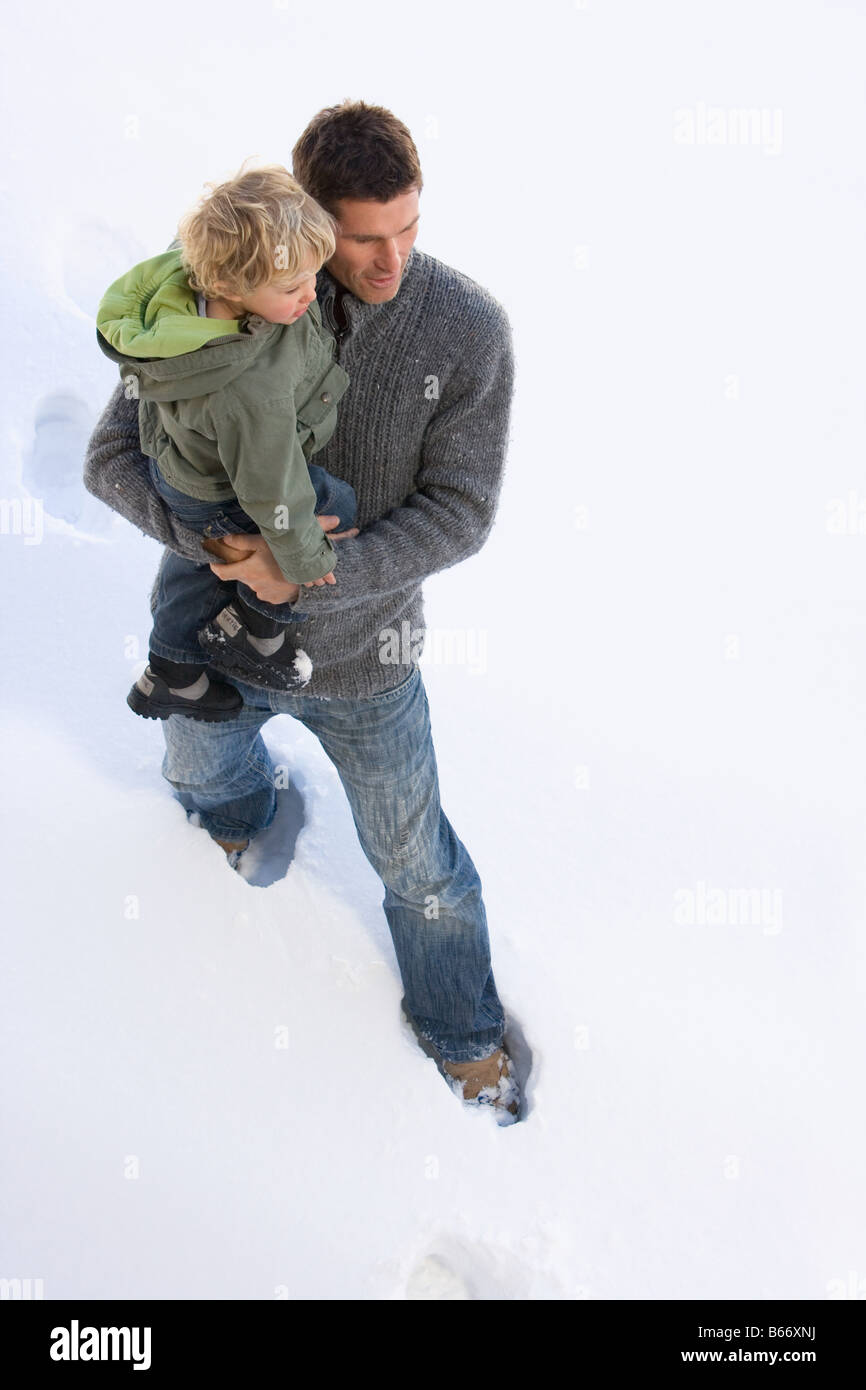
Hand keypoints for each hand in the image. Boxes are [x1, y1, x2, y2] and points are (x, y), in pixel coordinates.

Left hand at [204, 514, 357, 603]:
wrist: (308, 573)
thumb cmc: (285, 556)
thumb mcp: (263, 542)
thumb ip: (242, 541)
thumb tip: (224, 538)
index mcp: (247, 572)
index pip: (222, 573)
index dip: (215, 567)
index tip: (213, 562)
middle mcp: (253, 585)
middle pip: (242, 576)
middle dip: (246, 568)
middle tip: (256, 558)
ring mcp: (264, 594)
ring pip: (255, 584)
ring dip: (259, 576)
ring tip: (271, 567)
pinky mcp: (275, 600)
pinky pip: (267, 592)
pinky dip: (269, 584)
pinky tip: (278, 576)